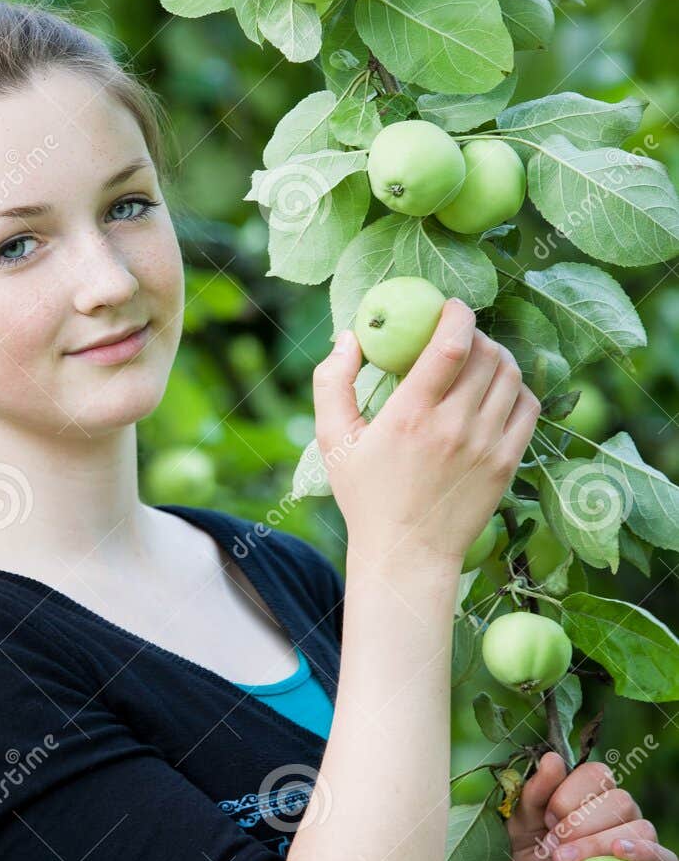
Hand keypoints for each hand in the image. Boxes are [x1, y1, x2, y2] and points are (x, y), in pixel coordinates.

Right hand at [313, 296, 540, 565]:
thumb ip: (333, 382)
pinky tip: (496, 390)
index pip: (450, 344)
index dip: (457, 314)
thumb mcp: (333, 440)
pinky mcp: (507, 463)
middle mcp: (454, 426)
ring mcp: (486, 445)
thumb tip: (349, 336)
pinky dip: (517, 388)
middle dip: (475, 332)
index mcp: (410, 415)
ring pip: (511, 376)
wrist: (408, 554)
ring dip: (497, 355)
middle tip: (459, 334)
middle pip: (485, 354)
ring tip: (478, 359)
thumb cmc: (366, 496)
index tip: (449, 306)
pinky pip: (527, 408)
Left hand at [499, 750, 677, 860]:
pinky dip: (645, 853)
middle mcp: (621, 814)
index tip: (546, 819)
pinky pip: (665, 858)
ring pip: (640, 826)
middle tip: (552, 848)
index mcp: (592, 796)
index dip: (570, 795)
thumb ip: (534, 794)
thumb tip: (552, 759)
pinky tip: (619, 854)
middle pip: (620, 799)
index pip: (597, 774)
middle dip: (580, 824)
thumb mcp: (520, 827)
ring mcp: (641, 843)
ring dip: (599, 843)